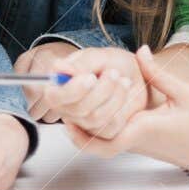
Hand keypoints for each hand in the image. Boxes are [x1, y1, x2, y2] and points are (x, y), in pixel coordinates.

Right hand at [16, 43, 148, 136]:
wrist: (134, 76)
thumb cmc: (112, 63)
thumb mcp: (99, 56)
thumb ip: (80, 63)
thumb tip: (59, 68)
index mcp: (58, 87)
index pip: (54, 97)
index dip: (73, 90)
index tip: (90, 77)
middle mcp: (67, 108)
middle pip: (78, 109)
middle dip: (101, 90)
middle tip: (114, 73)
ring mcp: (83, 123)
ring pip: (95, 119)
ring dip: (114, 97)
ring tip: (124, 81)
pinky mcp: (101, 133)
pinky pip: (110, 129)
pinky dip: (122, 109)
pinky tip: (125, 94)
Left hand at [68, 46, 188, 173]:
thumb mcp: (185, 92)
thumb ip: (158, 74)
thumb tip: (139, 51)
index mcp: (144, 127)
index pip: (107, 137)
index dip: (84, 132)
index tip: (70, 115)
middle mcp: (136, 138)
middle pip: (98, 143)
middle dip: (77, 130)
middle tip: (62, 107)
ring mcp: (137, 144)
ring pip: (103, 142)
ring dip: (86, 128)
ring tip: (72, 105)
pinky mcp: (139, 144)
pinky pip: (112, 139)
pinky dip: (98, 129)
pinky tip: (93, 109)